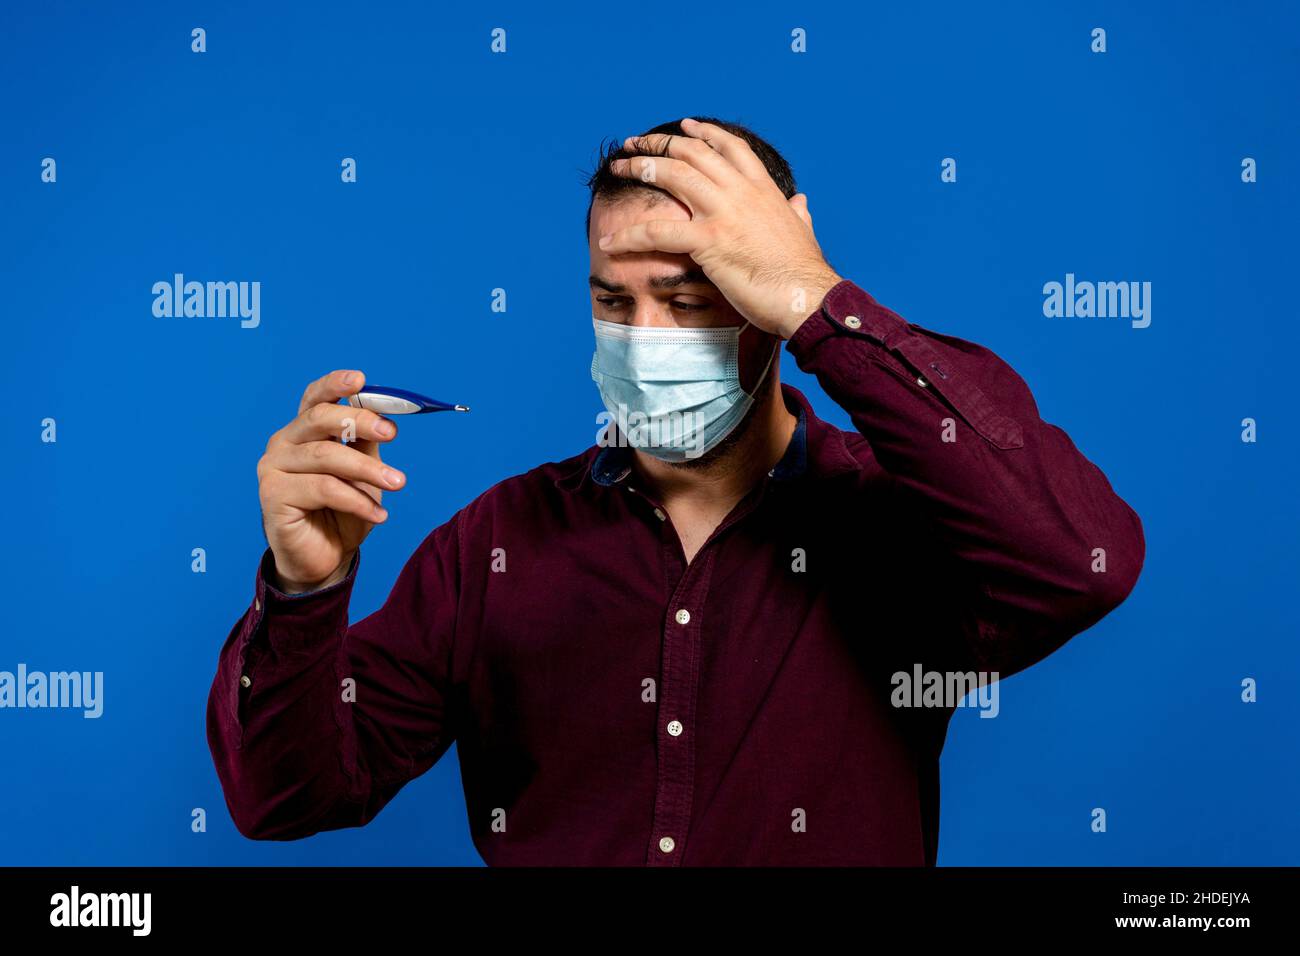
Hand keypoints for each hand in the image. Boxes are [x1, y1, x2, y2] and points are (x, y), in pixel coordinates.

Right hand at [257, 370, 404, 592]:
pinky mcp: (273, 496)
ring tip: (398, 483)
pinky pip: (323, 489)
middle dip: (359, 422)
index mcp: (304, 431)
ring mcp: (273, 468)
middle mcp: (283, 443)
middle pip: (319, 420)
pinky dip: (357, 500)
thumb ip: (365, 444)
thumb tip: (384, 417)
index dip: (335, 385)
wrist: (325, 558)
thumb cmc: (342, 511)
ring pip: (325, 457)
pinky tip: (379, 514)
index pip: (315, 398)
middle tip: (391, 433)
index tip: (360, 379)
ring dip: (368, 470)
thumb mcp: (362, 472)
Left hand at [599, 117, 842, 338]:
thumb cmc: (804, 272)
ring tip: (617, 168)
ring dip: (639, 168)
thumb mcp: (804, 231)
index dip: (704, 132)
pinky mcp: (709, 242)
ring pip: (672, 175)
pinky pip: (658, 232)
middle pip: (691, 152)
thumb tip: (801, 202)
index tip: (684, 125)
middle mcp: (741, 192)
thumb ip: (797, 213)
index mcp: (762, 189)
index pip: (729, 148)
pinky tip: (610, 241)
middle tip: (633, 144)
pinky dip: (630, 236)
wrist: (807, 296)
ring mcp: (724, 213)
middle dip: (658, 144)